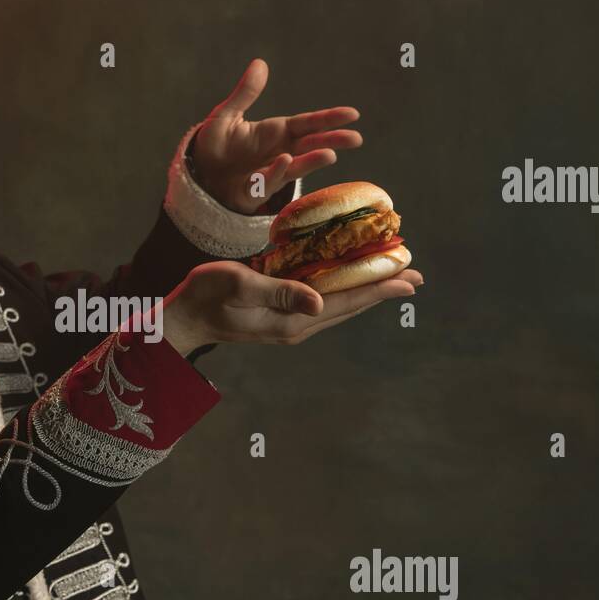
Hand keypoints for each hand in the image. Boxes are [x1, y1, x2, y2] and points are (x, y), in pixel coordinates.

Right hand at [161, 260, 423, 356]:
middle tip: (414, 275)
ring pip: (339, 304)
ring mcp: (290, 321)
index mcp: (292, 320)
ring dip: (366, 289)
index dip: (377, 288)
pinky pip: (323, 300)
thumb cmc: (205, 295)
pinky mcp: (282, 313)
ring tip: (392, 276)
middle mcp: (298, 324)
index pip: (345, 302)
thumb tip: (319, 302)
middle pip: (350, 305)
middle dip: (381, 288)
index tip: (408, 279)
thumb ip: (279, 292)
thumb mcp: (239, 285)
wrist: (184, 317)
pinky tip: (350, 278)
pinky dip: (343, 288)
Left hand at [189, 58, 361, 213]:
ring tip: (329, 155)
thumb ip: (245, 93)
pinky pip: (267, 182)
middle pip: (310, 145)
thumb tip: (260, 63)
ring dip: (311, 161)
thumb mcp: (227, 115)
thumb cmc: (216, 145)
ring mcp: (270, 173)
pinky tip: (284, 161)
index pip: (308, 123)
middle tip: (356, 138)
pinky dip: (275, 173)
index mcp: (276, 132)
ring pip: (296, 167)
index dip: (329, 119)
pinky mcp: (255, 192)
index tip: (352, 114)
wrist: (200, 175)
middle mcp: (280, 152)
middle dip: (332, 141)